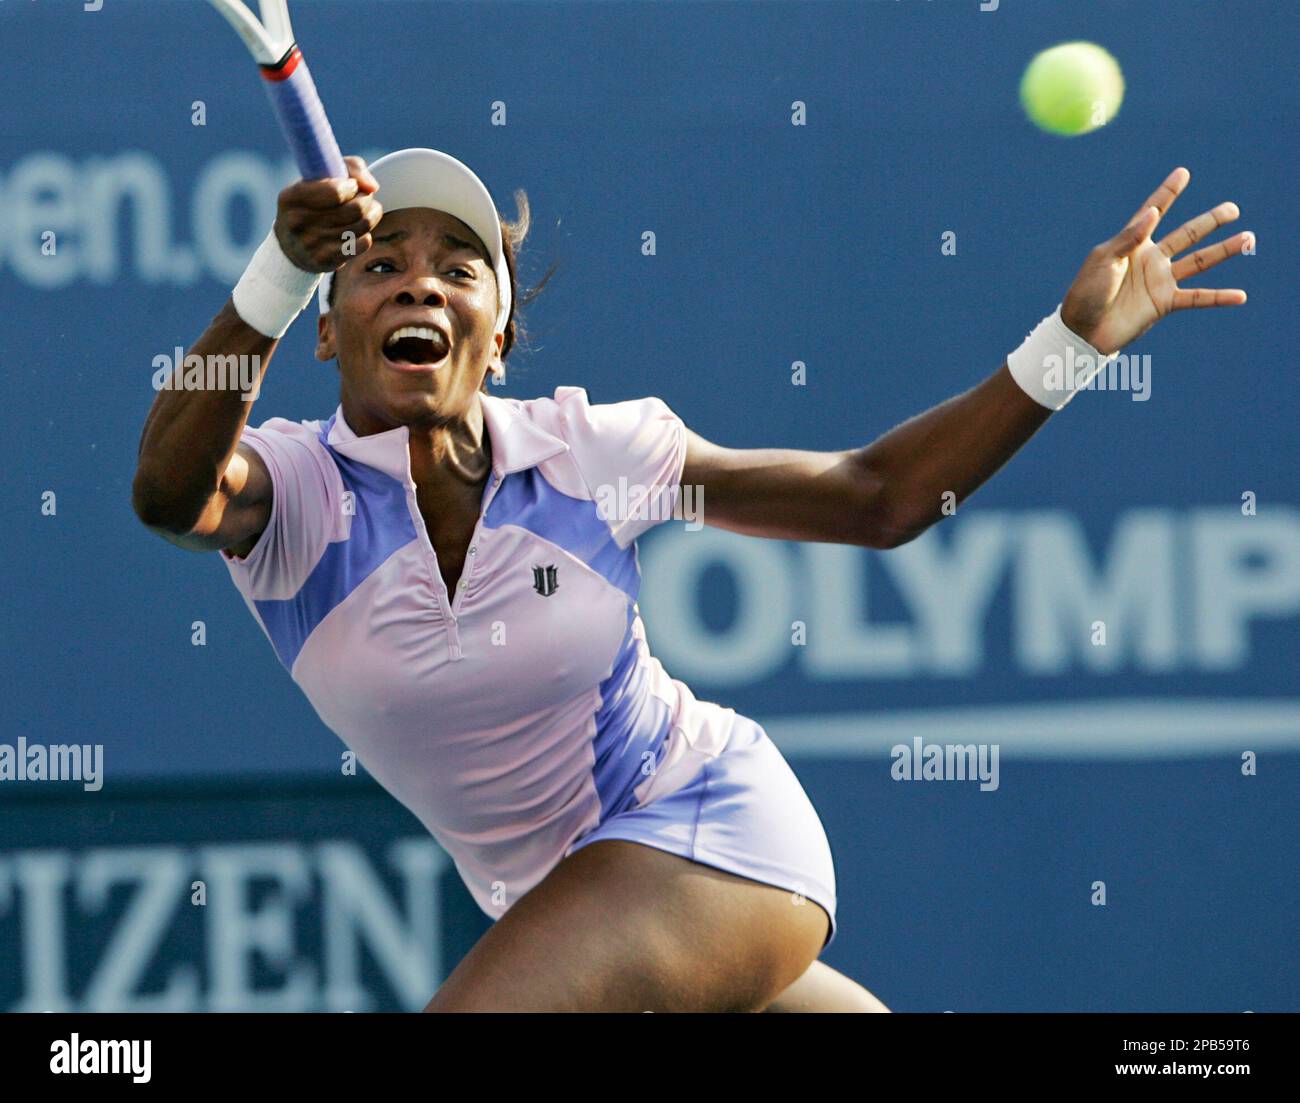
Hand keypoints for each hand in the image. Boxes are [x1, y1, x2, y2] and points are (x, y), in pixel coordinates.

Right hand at [273, 155, 381, 273]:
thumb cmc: (312, 203)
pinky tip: (359, 231)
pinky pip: (362, 244)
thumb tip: (373, 187)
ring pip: (362, 226)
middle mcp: (298, 222)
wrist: (292, 246)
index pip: (336, 192)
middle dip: (367, 200)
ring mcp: (311, 244)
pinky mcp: (325, 261)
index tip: (352, 185)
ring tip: (368, 211)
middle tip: (365, 198)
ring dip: (372, 215)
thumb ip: (349, 168)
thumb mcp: (319, 178)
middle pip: (356, 209)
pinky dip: (366, 235)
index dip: (352, 186)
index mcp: (291, 197)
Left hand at [1060, 167, 1250, 355]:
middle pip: (1187, 234)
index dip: (1168, 194)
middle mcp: (1151, 259)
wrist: (1082, 331)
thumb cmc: (1086, 293)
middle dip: (1210, 221)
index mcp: (1131, 244)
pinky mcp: (1164, 303)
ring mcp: (1160, 280)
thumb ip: (1128, 238)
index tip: (1183, 173)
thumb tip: (1153, 212)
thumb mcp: (1103, 260)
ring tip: (1249, 239)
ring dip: (1224, 250)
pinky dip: (1218, 297)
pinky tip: (1240, 296)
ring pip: (1198, 261)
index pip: (1153, 212)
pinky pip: (1197, 298)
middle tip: (1232, 209)